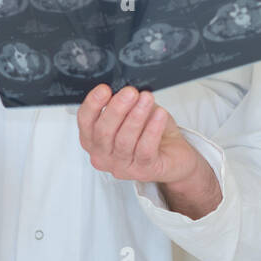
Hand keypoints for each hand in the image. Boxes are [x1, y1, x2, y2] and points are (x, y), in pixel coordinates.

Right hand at [77, 85, 199, 183]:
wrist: (174, 153)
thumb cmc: (150, 131)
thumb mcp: (132, 113)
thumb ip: (124, 103)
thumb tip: (123, 88)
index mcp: (93, 140)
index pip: (85, 122)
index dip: (93, 105)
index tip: (105, 89)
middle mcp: (103, 156)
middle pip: (103, 132)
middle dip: (117, 109)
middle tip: (130, 93)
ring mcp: (122, 167)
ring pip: (124, 141)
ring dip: (136, 117)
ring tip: (147, 99)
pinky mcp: (144, 171)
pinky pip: (145, 149)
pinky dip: (152, 129)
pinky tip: (160, 115)